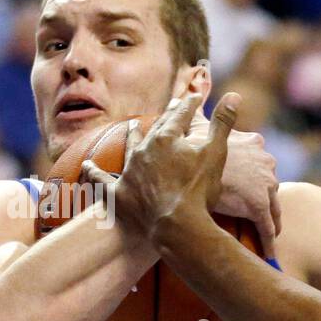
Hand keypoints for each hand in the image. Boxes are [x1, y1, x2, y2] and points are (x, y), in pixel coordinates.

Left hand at [82, 89, 238, 242]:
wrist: (176, 225)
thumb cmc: (198, 190)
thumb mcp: (216, 153)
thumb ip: (222, 123)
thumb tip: (234, 95)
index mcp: (167, 138)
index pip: (180, 115)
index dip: (189, 104)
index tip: (194, 96)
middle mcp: (144, 150)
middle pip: (155, 128)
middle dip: (164, 117)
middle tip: (170, 107)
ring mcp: (129, 172)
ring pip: (129, 148)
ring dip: (130, 137)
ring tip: (129, 127)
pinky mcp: (119, 195)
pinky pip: (101, 181)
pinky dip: (93, 173)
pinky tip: (86, 166)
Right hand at [188, 114, 281, 254]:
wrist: (187, 172)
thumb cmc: (189, 149)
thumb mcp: (200, 126)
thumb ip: (209, 114)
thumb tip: (204, 87)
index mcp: (255, 145)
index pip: (261, 165)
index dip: (258, 180)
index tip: (254, 190)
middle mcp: (266, 163)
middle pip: (271, 186)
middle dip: (268, 200)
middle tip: (265, 218)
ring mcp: (265, 184)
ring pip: (273, 207)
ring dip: (272, 222)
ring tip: (270, 237)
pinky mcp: (259, 205)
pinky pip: (267, 226)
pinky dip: (269, 239)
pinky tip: (269, 252)